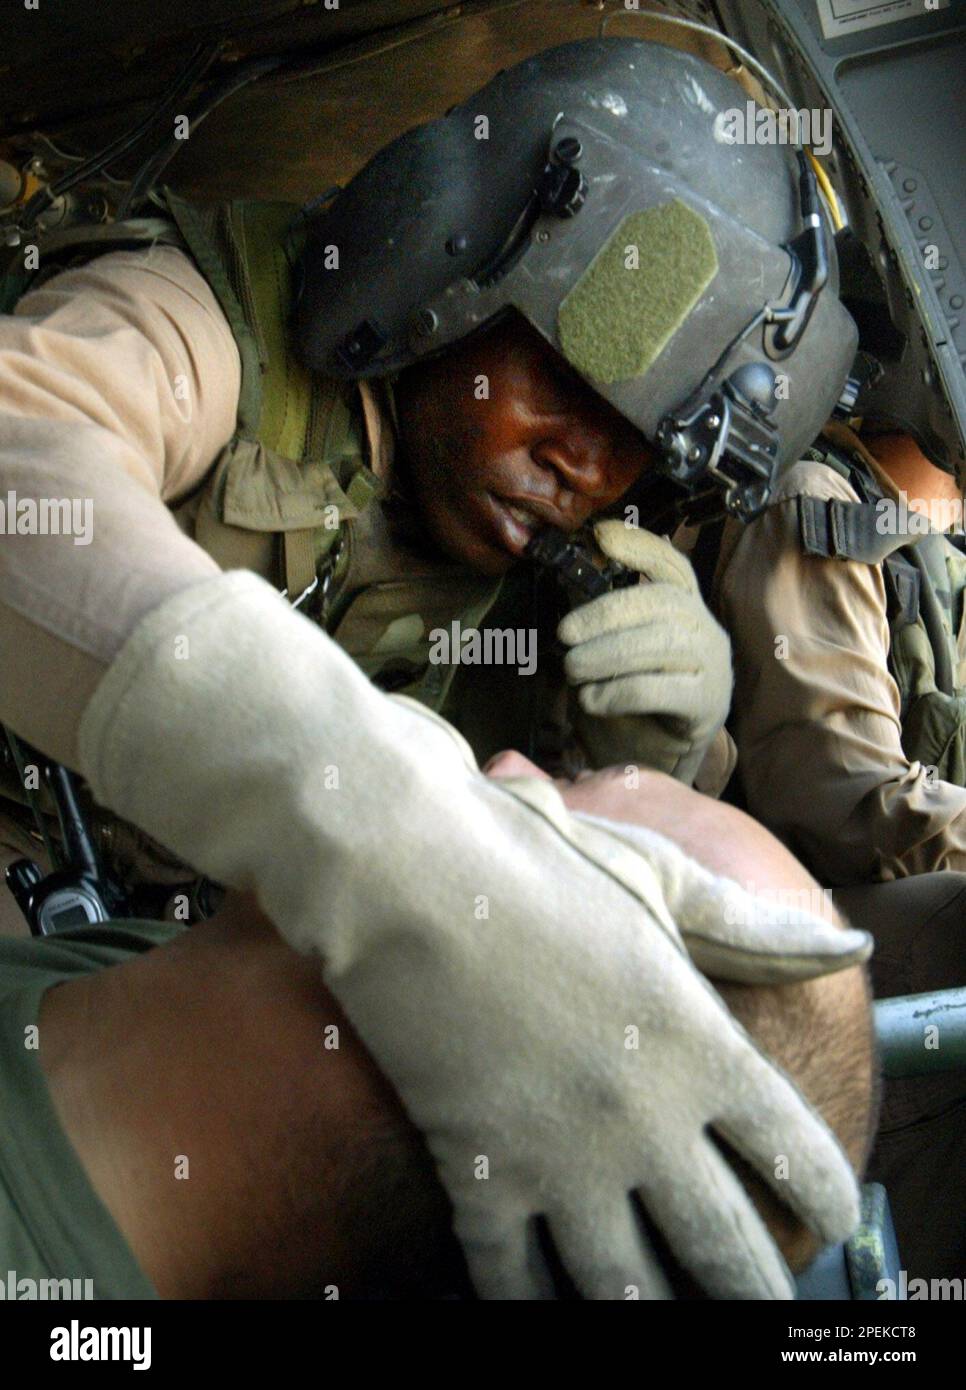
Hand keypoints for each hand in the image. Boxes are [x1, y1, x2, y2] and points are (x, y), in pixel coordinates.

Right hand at [79, 573, 867, 1299]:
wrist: (409, 879)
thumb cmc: (539, 866)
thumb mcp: (660, 882)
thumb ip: (756, 930)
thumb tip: (849, 945)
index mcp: (701, 1046)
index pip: (791, 1147)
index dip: (823, 1192)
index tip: (835, 1217)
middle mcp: (646, 1122)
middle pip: (724, 1246)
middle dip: (755, 1292)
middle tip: (768, 1318)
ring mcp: (562, 1160)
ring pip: (625, 1287)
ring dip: (651, 1316)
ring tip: (665, 1329)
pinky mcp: (479, 1175)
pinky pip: (513, 1275)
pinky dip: (529, 1305)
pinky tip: (541, 1314)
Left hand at [558, 520, 732, 782]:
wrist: (655, 759)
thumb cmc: (629, 698)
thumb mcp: (610, 649)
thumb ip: (598, 618)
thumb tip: (566, 574)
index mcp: (684, 608)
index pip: (671, 566)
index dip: (639, 545)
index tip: (600, 536)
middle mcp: (705, 630)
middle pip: (662, 602)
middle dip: (605, 613)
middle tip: (564, 635)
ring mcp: (712, 667)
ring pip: (661, 643)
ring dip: (606, 655)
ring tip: (573, 670)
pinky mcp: (707, 706)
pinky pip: (662, 689)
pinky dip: (618, 692)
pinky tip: (591, 700)